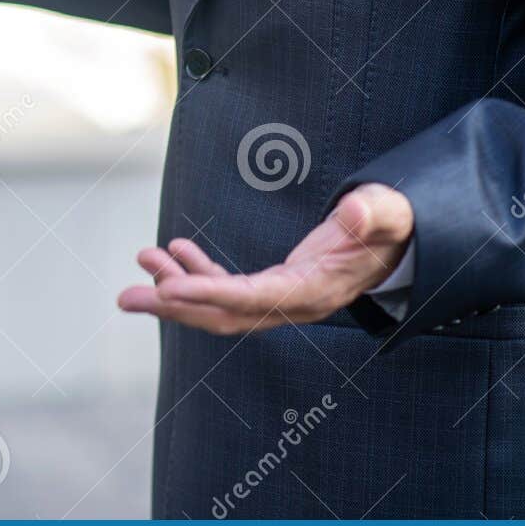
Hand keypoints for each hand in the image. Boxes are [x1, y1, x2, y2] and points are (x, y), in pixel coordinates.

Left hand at [117, 183, 414, 334]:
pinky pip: (227, 288)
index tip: (169, 289)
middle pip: (225, 315)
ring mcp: (282, 300)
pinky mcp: (274, 288)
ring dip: (175, 287)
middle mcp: (294, 304)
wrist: (398, 247)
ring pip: (219, 305)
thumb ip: (374, 213)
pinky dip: (197, 273)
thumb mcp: (390, 214)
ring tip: (141, 260)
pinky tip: (174, 252)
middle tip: (125, 295)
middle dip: (174, 305)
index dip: (210, 294)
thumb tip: (354, 210)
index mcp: (317, 291)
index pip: (255, 299)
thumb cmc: (390, 227)